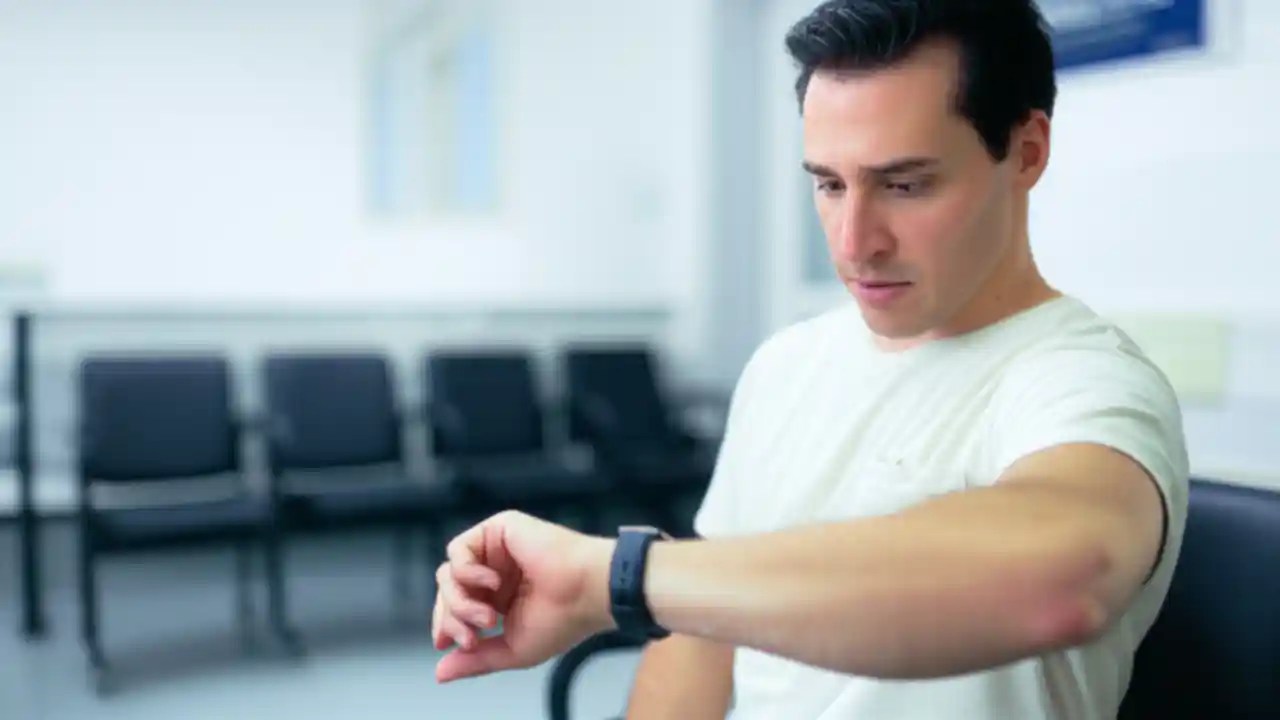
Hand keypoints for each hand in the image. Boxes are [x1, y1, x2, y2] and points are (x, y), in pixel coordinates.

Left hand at [432, 511, 616, 682]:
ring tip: (489, 617)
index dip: (445, 624)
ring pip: (449, 573)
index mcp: (501, 598)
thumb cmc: (563, 619)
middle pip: (449, 591)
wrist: (586, 590)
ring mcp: (496, 550)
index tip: (444, 643)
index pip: (457, 606)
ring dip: (460, 601)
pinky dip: (467, 572)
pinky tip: (493, 583)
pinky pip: (458, 549)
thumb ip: (476, 659)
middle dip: (453, 618)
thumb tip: (441, 673)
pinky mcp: (498, 528)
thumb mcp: (513, 649)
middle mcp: (496, 572)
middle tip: (473, 638)